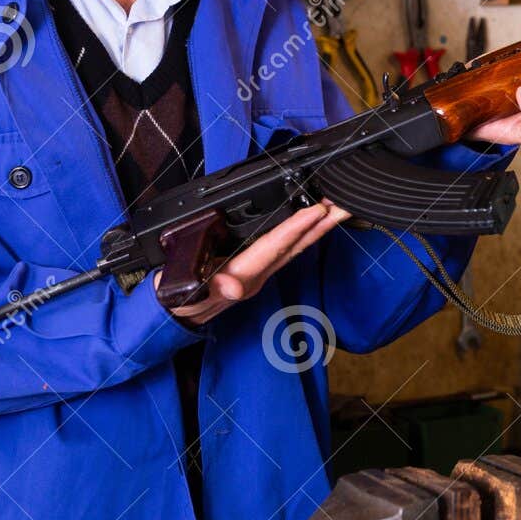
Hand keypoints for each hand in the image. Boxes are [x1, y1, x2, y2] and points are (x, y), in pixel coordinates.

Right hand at [159, 200, 349, 325]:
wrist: (175, 314)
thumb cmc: (178, 297)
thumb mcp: (187, 291)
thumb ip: (211, 289)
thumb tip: (232, 289)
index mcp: (242, 274)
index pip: (274, 246)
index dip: (296, 227)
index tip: (317, 210)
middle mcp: (257, 275)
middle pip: (295, 246)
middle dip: (321, 226)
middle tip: (345, 205)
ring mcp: (259, 274)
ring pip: (295, 248)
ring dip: (317, 229)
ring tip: (337, 210)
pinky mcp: (256, 271)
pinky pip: (286, 250)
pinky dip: (302, 235)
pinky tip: (312, 226)